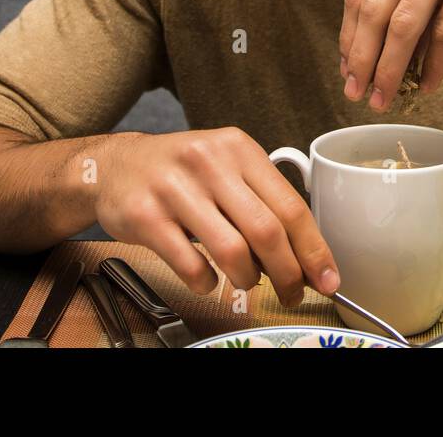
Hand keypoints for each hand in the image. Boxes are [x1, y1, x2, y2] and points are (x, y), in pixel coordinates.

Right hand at [93, 127, 340, 306]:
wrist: (115, 165)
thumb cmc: (181, 171)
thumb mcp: (225, 165)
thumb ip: (262, 201)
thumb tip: (305, 255)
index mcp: (238, 149)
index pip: (291, 205)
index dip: (314, 249)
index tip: (327, 277)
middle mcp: (209, 162)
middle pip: (266, 231)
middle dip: (288, 273)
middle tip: (292, 293)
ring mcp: (175, 188)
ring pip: (232, 251)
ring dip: (247, 278)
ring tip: (247, 280)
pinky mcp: (145, 216)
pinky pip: (190, 265)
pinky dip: (207, 282)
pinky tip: (207, 279)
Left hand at [338, 0, 442, 109]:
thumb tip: (376, 47)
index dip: (348, 34)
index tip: (346, 67)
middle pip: (373, 7)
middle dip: (360, 57)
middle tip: (356, 92)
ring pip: (404, 23)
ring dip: (389, 68)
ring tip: (384, 98)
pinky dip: (433, 64)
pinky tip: (427, 86)